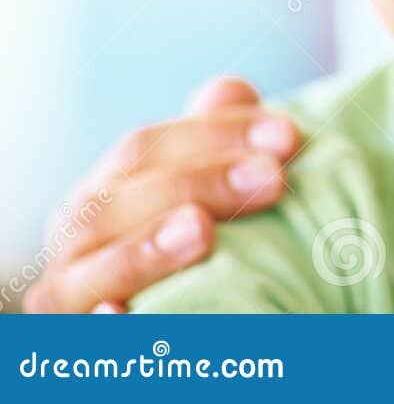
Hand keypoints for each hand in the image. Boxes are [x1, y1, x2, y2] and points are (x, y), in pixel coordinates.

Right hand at [22, 76, 297, 312]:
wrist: (165, 316)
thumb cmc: (191, 234)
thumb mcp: (204, 185)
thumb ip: (214, 140)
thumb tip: (231, 92)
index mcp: (109, 186)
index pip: (150, 148)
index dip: (218, 135)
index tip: (289, 137)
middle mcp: (80, 231)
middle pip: (125, 197)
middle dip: (202, 182)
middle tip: (273, 179)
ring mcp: (70, 287)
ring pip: (93, 261)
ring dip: (145, 247)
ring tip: (201, 231)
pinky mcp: (74, 336)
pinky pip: (78, 333)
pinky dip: (99, 324)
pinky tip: (123, 314)